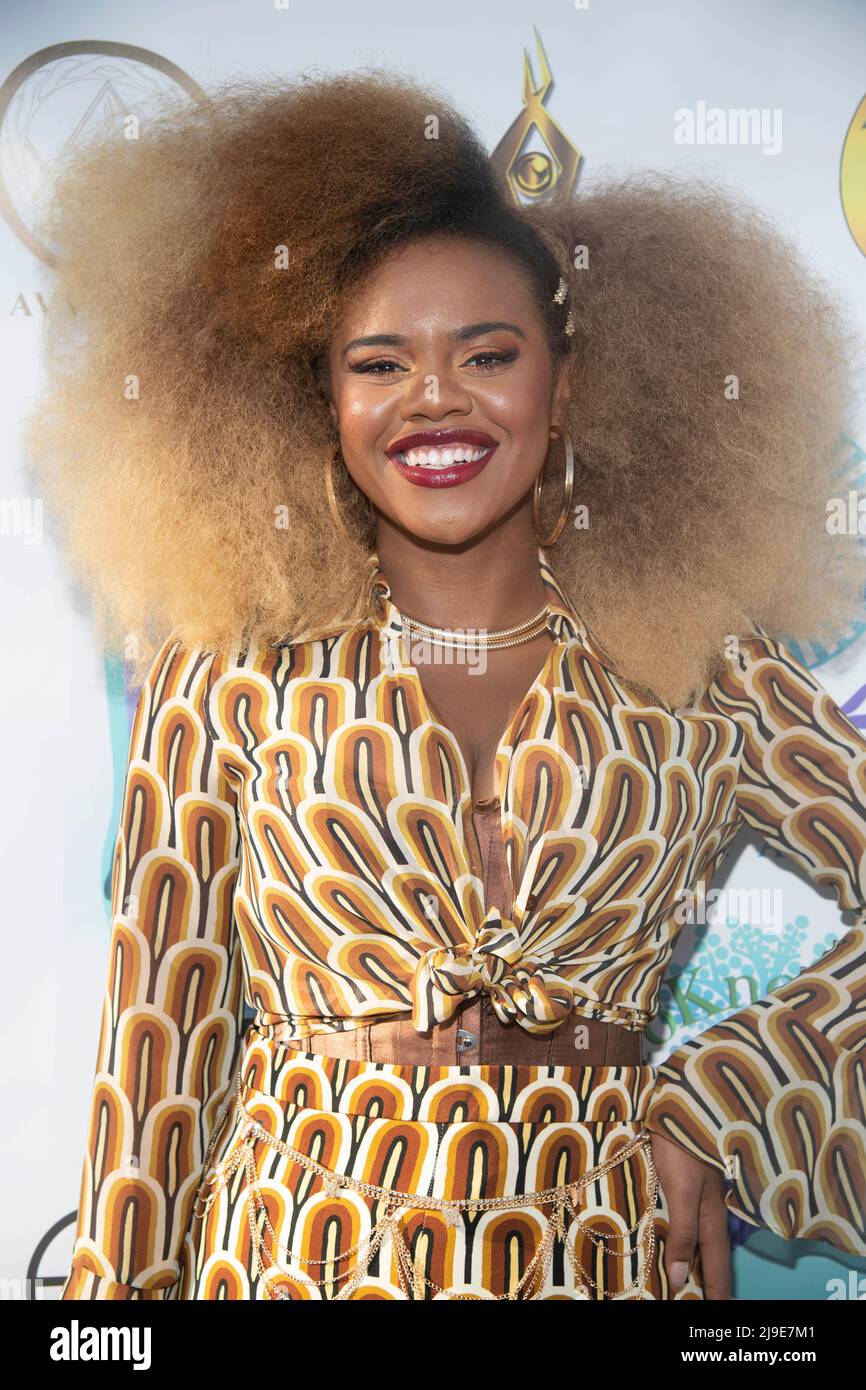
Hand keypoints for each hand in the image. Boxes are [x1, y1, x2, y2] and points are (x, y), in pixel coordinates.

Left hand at [649, 1129, 731, 1299]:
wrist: (683, 1101)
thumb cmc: (682, 1145)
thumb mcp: (681, 1190)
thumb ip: (683, 1231)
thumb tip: (679, 1277)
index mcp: (710, 1213)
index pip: (714, 1261)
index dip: (716, 1287)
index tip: (719, 1309)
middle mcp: (709, 1204)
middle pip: (712, 1248)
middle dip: (712, 1276)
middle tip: (711, 1299)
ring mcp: (702, 1188)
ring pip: (703, 1229)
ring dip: (700, 1253)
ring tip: (696, 1274)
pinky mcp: (689, 1174)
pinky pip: (691, 1211)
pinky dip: (688, 1229)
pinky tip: (681, 1229)